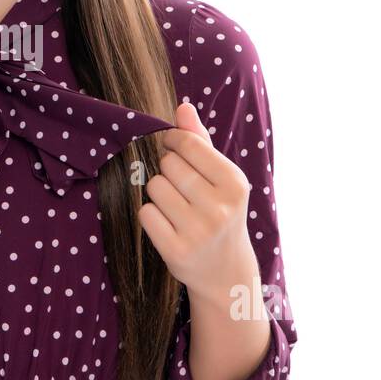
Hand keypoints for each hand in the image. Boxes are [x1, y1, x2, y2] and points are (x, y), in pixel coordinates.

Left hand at [138, 103, 256, 297]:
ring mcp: (199, 232)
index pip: (188, 144)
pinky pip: (145, 213)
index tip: (172, 147)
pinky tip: (168, 224)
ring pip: (154, 187)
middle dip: (168, 170)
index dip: (173, 141)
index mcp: (234, 183)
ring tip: (176, 207)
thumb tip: (183, 106)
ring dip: (158, 193)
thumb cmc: (220, 212)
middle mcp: (220, 208)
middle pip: (168, 165)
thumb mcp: (221, 178)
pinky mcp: (177, 251)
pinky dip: (151, 215)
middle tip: (181, 188)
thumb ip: (201, 141)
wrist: (226, 272)